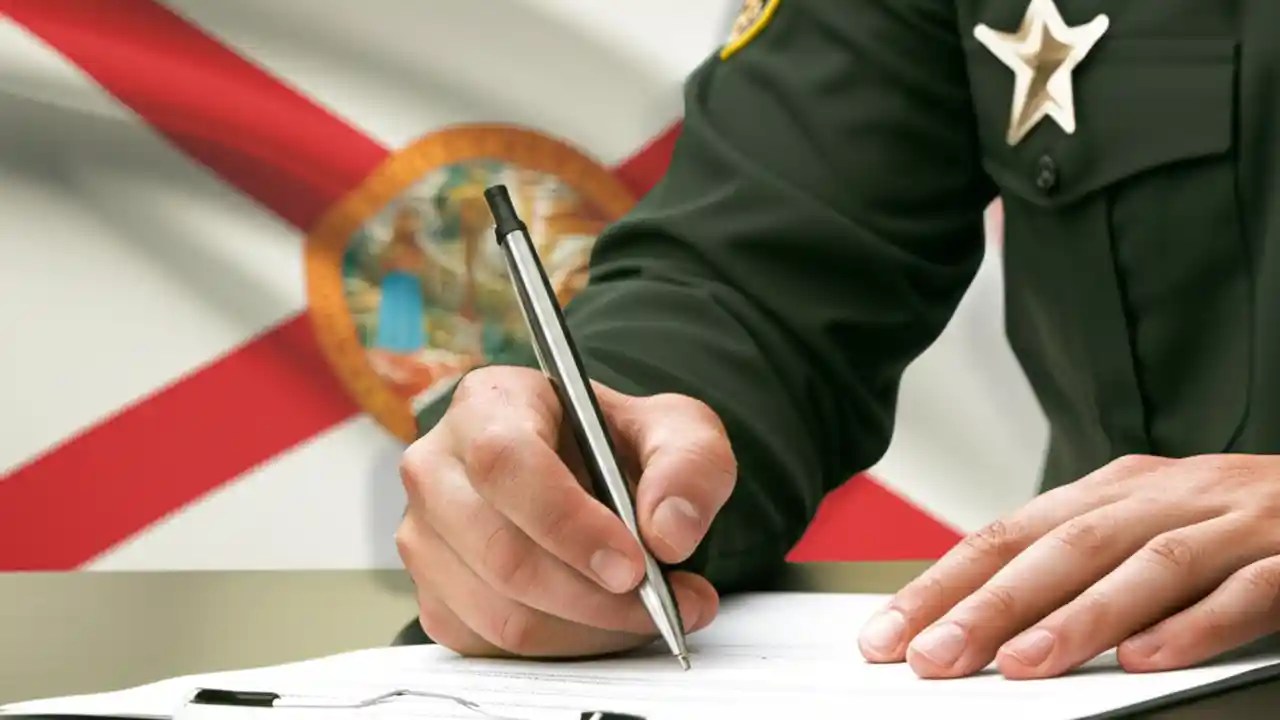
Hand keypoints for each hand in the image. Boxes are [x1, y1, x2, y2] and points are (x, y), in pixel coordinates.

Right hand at [395, 366, 735, 658]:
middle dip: (593, 594)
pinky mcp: (434, 595)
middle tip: (660, 599)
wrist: (594, 477)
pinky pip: (496, 645)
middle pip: (499, 551)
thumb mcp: (678, 430)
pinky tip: (606, 621)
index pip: (505, 463)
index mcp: (489, 404)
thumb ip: (689, 466)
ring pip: (500, 611)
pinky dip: (566, 646)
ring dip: (589, 627)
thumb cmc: (619, 445)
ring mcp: (426, 536)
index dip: (567, 522)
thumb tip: (669, 533)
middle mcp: (439, 467)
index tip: (633, 564)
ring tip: (650, 610)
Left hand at [857, 454, 1279, 678]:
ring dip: (1078, 618)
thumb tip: (973, 613)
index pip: (1010, 534)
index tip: (892, 633)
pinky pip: (1244, 590)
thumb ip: (1071, 560)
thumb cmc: (1232, 519)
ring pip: (1145, 567)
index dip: (946, 583)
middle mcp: (1164, 497)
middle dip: (991, 605)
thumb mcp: (1142, 523)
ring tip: (1021, 664)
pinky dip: (1194, 626)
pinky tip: (1146, 660)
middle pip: (1063, 547)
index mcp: (1114, 489)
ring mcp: (1231, 524)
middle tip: (934, 656)